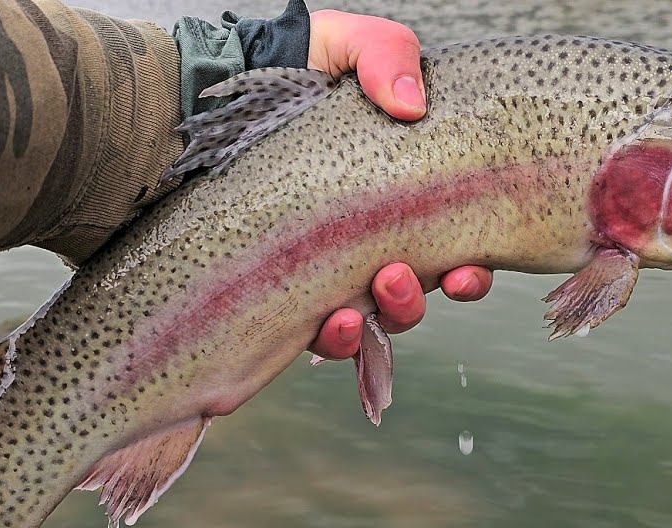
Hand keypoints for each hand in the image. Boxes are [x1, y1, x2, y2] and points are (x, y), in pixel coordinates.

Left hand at [305, 10, 491, 358]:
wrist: (199, 96)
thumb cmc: (284, 73)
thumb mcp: (341, 45)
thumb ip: (385, 52)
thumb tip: (412, 104)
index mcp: (399, 194)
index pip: (455, 247)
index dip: (472, 271)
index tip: (468, 270)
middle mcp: (370, 238)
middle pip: (417, 292)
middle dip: (418, 297)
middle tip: (396, 277)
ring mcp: (327, 268)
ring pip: (377, 320)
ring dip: (385, 317)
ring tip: (363, 302)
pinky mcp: (284, 290)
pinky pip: (322, 334)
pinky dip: (337, 338)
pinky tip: (332, 322)